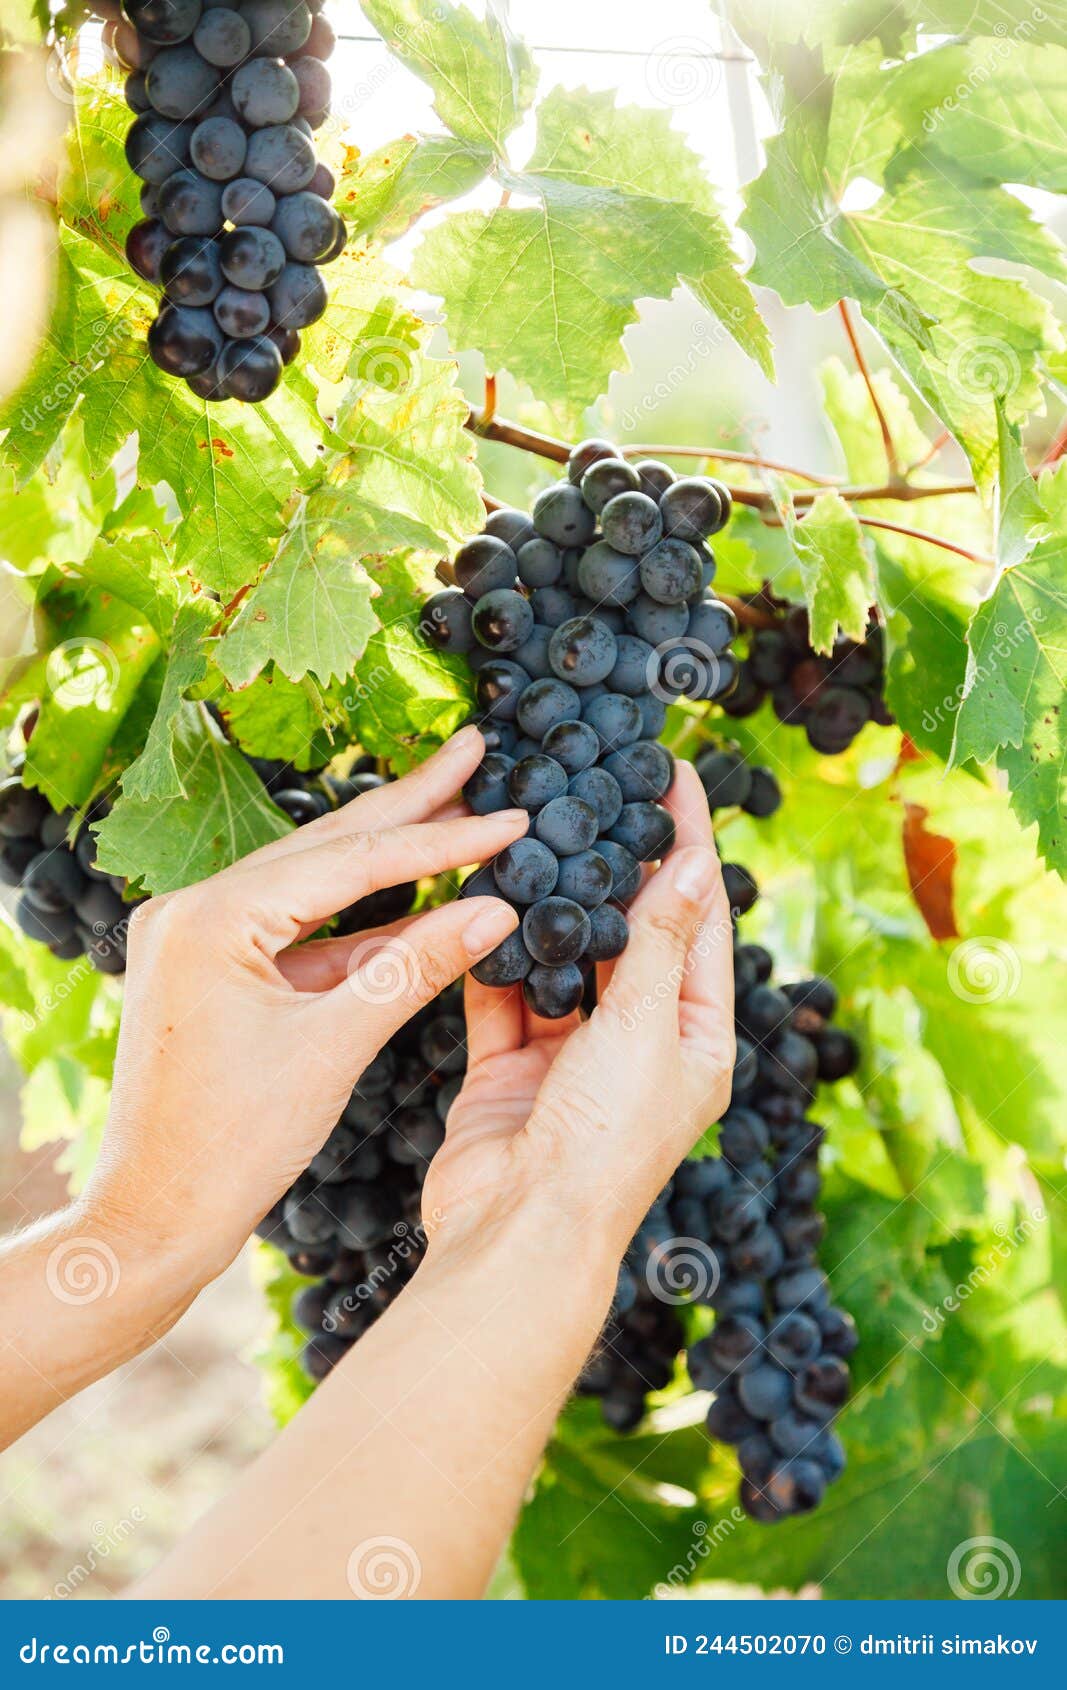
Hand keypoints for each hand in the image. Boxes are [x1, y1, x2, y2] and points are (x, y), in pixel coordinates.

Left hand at [85, 727, 526, 1287]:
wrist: (155, 1220)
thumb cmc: (232, 1147)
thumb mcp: (334, 1048)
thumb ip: (416, 967)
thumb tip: (497, 908)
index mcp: (209, 917)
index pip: (348, 861)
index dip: (440, 838)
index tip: (510, 812)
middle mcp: (192, 909)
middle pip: (325, 845)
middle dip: (410, 804)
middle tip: (476, 750)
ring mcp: (197, 935)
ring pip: (314, 880)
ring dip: (388, 852)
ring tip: (457, 801)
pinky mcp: (210, 966)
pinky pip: (298, 926)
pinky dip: (359, 916)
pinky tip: (418, 890)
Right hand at [422, 761, 734, 1266]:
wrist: (517, 1230)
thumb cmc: (604, 1143)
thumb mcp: (646, 1028)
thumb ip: (661, 943)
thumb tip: (696, 863)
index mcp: (696, 1039)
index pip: (699, 920)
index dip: (690, 844)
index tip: (678, 776)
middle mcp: (639, 1044)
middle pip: (631, 934)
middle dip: (614, 866)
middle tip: (596, 791)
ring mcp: (572, 1057)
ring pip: (563, 961)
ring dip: (550, 908)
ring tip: (535, 835)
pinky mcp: (511, 1068)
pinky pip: (505, 996)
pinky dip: (496, 956)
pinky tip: (485, 902)